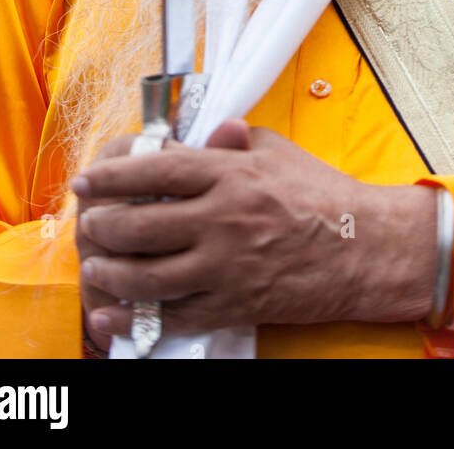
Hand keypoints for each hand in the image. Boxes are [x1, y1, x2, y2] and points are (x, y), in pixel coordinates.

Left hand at [73, 121, 437, 347]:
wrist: (366, 247)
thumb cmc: (324, 195)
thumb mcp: (277, 152)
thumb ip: (232, 142)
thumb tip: (201, 132)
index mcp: (229, 173)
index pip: (154, 170)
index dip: (111, 176)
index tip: (88, 181)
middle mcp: (221, 218)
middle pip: (138, 224)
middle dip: (101, 226)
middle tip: (91, 224)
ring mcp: (225, 265)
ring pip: (145, 274)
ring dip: (110, 271)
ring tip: (96, 265)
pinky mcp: (233, 303)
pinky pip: (172, 316)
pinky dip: (135, 319)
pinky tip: (113, 316)